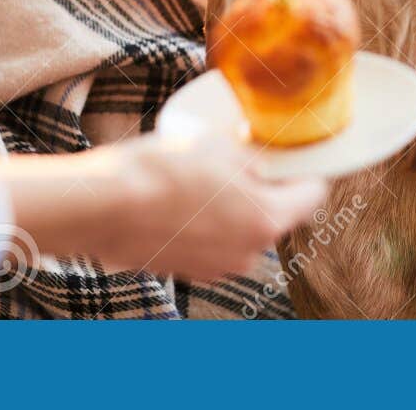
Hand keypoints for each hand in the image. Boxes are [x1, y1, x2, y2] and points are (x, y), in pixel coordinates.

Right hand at [0, 126, 326, 281]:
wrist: (103, 206)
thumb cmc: (163, 171)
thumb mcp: (220, 146)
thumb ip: (253, 157)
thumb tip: (261, 159)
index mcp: (267, 221)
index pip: (312, 194)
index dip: (308, 169)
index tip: (301, 154)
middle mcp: (248, 253)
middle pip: (274, 213)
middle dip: (264, 187)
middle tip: (246, 157)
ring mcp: (216, 267)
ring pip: (240, 228)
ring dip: (232, 205)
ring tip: (204, 175)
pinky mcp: (186, 270)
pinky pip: (211, 241)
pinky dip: (205, 221)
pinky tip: (182, 197)